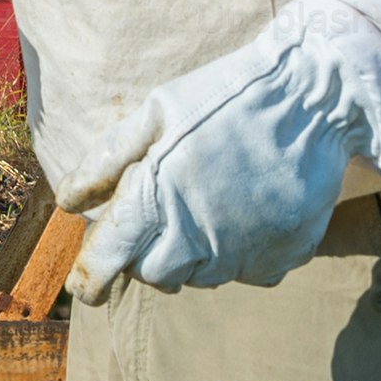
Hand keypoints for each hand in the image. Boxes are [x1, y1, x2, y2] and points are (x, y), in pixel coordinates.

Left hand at [70, 0, 380, 296]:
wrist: (313, 95)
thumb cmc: (226, 94)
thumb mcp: (158, 111)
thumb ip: (107, 158)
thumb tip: (67, 200)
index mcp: (158, 199)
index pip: (109, 261)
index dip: (90, 278)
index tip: (85, 285)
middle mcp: (198, 238)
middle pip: (154, 275)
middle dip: (144, 256)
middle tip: (156, 220)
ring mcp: (243, 254)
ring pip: (200, 277)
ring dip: (190, 254)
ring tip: (204, 205)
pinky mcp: (281, 259)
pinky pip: (245, 271)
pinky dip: (236, 252)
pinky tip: (245, 211)